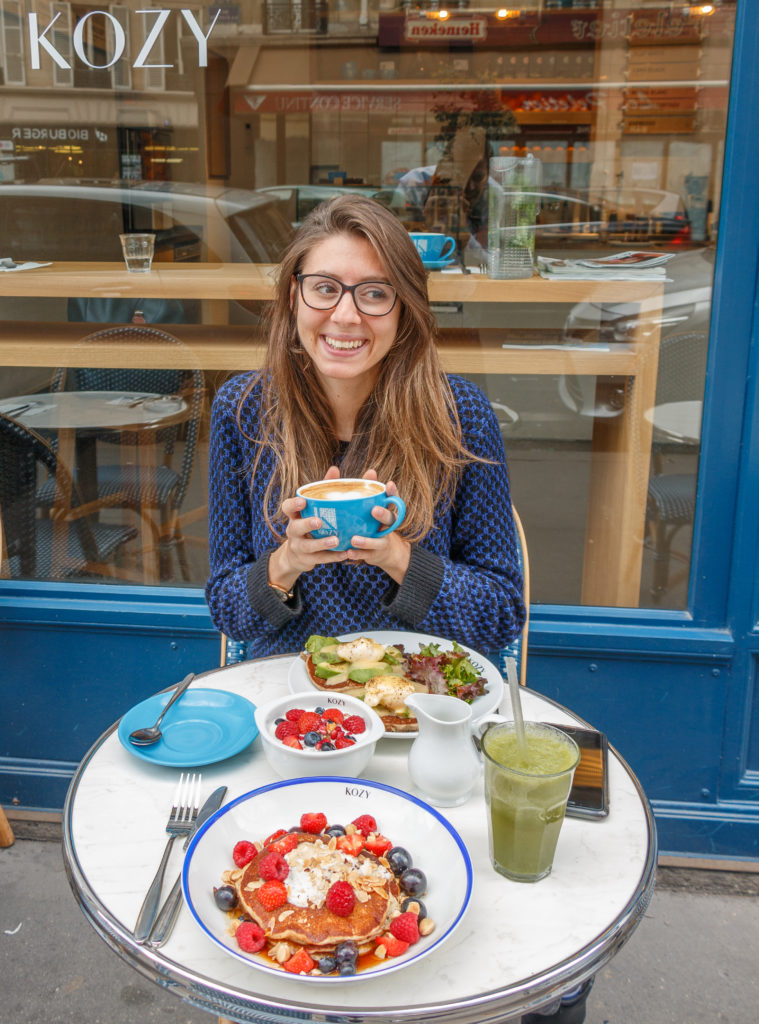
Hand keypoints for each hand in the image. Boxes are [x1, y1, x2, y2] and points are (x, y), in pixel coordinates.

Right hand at [268, 466, 346, 589]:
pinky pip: (320, 559)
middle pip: (295, 527)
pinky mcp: (307, 560)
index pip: (287, 508)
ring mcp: (299, 547)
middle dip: (306, 524)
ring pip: (308, 546)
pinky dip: (333, 557)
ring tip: (336, 540)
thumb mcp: (313, 509)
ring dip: (322, 543)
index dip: (293, 504)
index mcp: (295, 516)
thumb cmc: (310, 524)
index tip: (303, 501)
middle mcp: (293, 531)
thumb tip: (334, 468)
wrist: (298, 556)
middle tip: (319, 522)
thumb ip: (323, 489)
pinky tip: (345, 554)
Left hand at [344, 469, 410, 585]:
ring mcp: (382, 541)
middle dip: (383, 514)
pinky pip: (366, 555)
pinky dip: (358, 554)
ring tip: (354, 539)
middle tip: (374, 510)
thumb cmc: (369, 522)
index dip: (393, 493)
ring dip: (366, 540)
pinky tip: (349, 553)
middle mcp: (387, 526)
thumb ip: (349, 490)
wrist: (382, 552)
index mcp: (386, 512)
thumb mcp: (364, 507)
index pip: (393, 500)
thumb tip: (334, 469)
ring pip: (377, 540)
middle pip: (390, 519)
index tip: (389, 484)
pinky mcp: (374, 554)